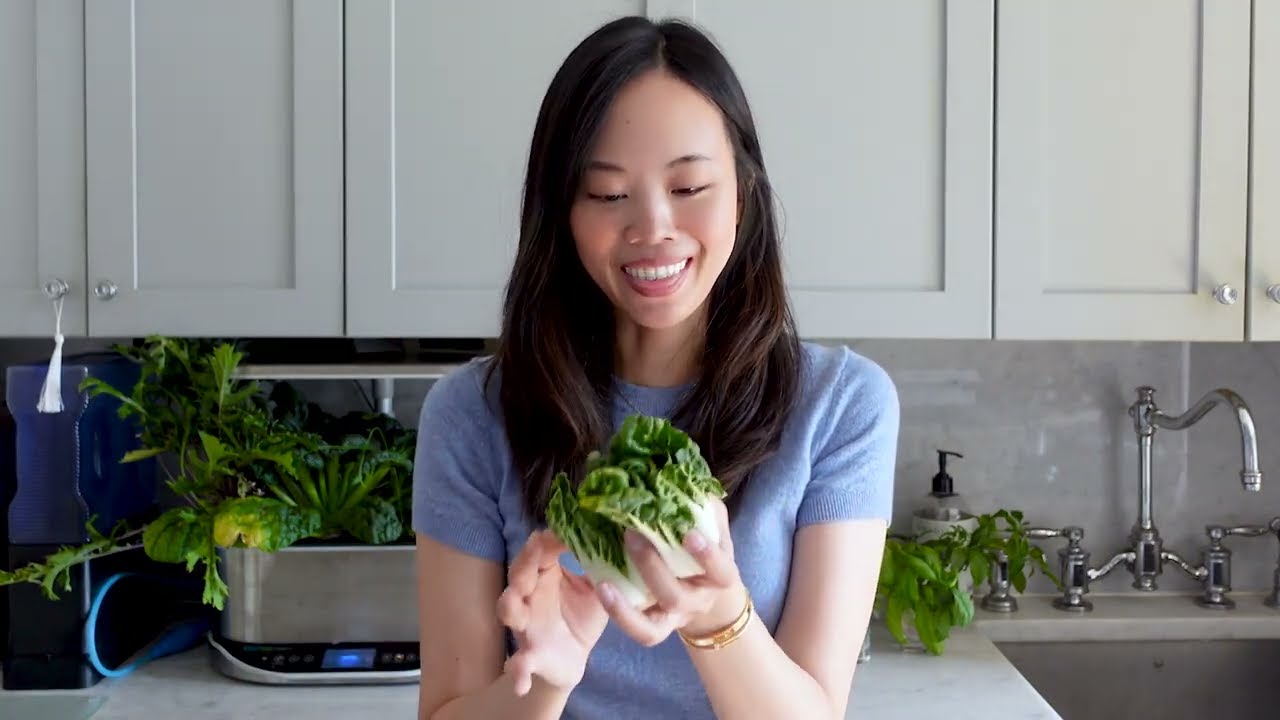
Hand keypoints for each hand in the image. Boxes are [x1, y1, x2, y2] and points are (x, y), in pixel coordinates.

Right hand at [497, 529, 608, 695]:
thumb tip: (624, 534)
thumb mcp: (596, 587)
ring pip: (510, 612)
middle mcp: (529, 596)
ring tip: (515, 605)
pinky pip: (521, 663)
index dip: (545, 539)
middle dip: (524, 562)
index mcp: (544, 575)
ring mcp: (526, 626)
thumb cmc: (582, 613)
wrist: (573, 655)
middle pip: (518, 575)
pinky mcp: (531, 656)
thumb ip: (603, 565)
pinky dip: (519, 671)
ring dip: (511, 606)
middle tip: (535, 549)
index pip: (538, 550)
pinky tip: (521, 681)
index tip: (556, 529)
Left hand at [596, 498, 745, 645]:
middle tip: (631, 533)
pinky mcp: (654, 628)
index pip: (721, 571)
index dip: (707, 556)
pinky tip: (602, 587)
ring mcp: (674, 619)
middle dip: (652, 566)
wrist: (705, 592)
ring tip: (606, 574)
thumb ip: (700, 505)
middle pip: (676, 596)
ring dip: (628, 600)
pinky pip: (638, 630)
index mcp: (719, 577)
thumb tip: (678, 476)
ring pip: (654, 623)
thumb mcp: (710, 527)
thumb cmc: (704, 551)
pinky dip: (619, 613)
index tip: (688, 534)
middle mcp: (697, 602)